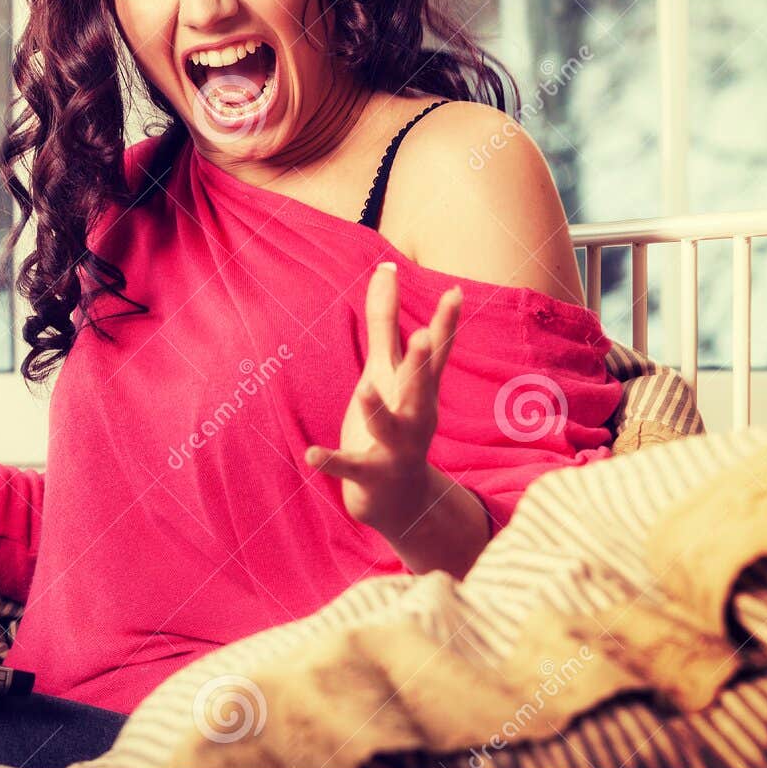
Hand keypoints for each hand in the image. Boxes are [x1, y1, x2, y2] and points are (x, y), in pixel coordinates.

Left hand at [304, 260, 461, 532]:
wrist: (400, 499)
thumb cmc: (394, 422)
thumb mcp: (388, 371)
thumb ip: (386, 321)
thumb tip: (387, 267)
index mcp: (417, 389)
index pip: (435, 353)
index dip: (446, 325)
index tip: (455, 293)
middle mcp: (413, 415)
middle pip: (420, 386)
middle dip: (421, 363)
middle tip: (422, 336)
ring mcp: (395, 447)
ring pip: (389, 426)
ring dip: (378, 409)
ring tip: (365, 388)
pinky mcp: (370, 473)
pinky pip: (351, 466)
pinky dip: (332, 460)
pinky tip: (311, 454)